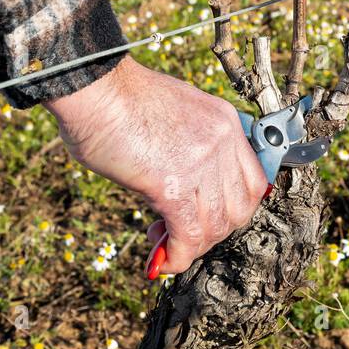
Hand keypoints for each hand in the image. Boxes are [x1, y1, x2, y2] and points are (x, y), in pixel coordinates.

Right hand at [43, 56, 267, 276]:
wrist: (95, 88)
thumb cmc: (119, 98)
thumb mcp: (175, 114)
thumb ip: (189, 145)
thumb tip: (181, 181)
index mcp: (225, 121)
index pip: (254, 179)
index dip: (233, 207)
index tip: (208, 216)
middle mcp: (222, 141)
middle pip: (240, 207)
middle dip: (214, 230)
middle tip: (181, 231)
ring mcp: (202, 162)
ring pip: (216, 225)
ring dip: (191, 245)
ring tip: (161, 238)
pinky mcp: (174, 184)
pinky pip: (189, 234)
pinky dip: (177, 256)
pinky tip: (161, 261)